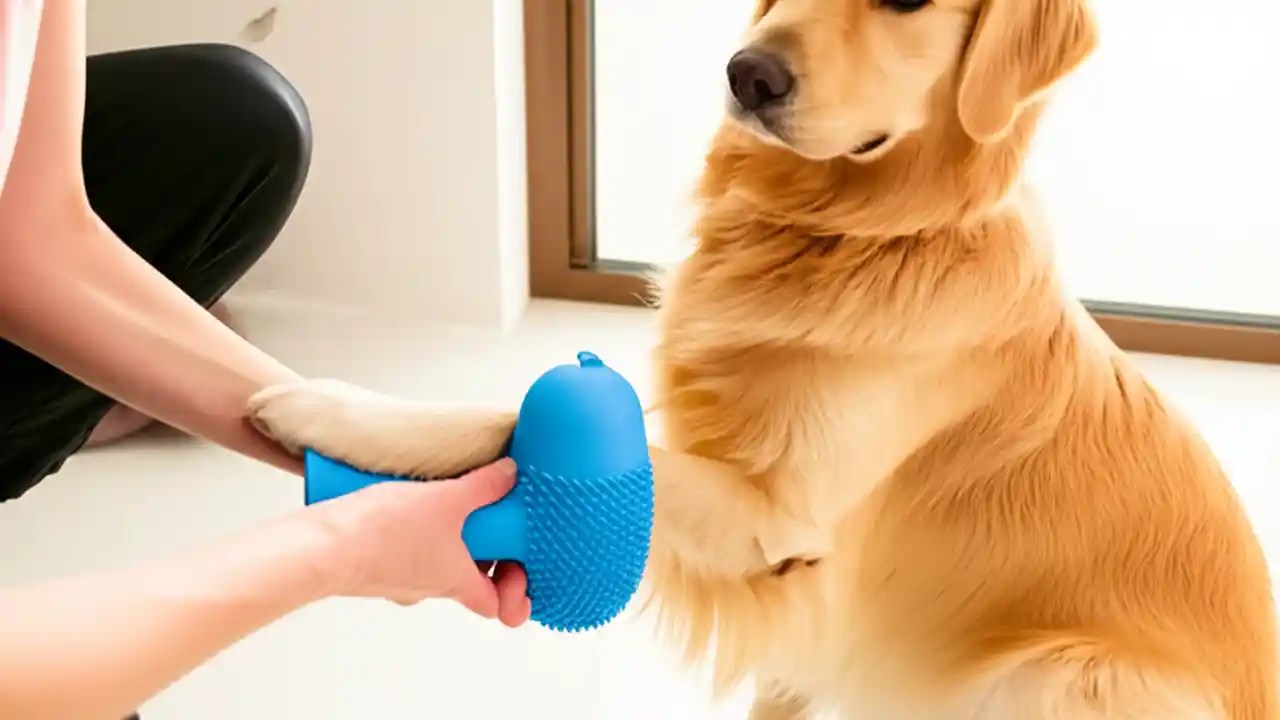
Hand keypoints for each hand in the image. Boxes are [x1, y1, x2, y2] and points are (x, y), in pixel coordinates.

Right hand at [310, 458, 531, 626]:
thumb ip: (483, 487)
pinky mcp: (373, 563)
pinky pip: (404, 549)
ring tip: (450, 500)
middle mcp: (429, 587)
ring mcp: (398, 578)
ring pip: (435, 561)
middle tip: (489, 519)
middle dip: (482, 550)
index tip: (519, 566)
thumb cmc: (382, 534)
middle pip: (469, 578)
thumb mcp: (446, 499)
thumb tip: (509, 475)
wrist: (321, 546)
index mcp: (455, 582)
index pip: (496, 605)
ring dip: (447, 536)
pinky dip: (414, 530)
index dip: (513, 591)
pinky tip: (410, 500)